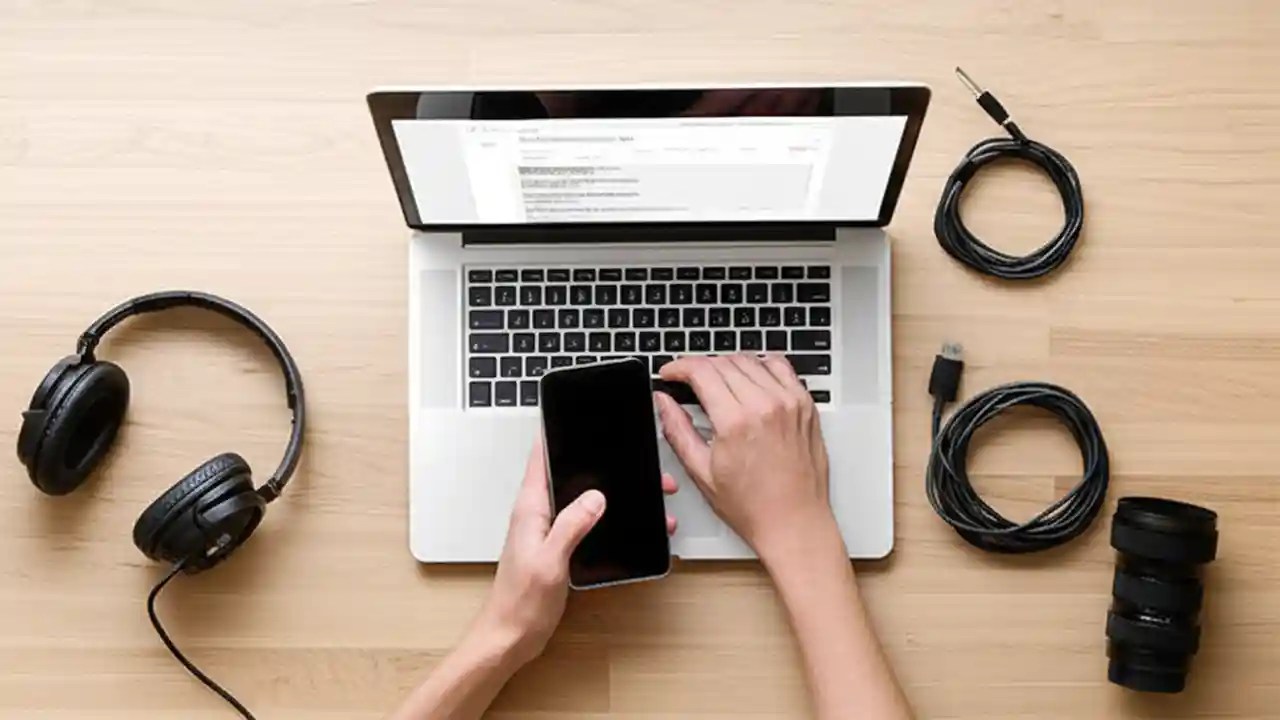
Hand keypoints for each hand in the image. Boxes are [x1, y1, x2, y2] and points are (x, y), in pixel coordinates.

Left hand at [472, 438, 677, 665]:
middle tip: (633, 457)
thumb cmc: (519, 603)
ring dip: (609, 491)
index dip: (554, 430)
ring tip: (645, 490)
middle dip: (600, 462)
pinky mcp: (558, 546)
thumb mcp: (549, 560)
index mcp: (530, 508)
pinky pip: (584, 521)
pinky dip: (606, 517)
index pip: (541, 456)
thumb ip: (571, 525)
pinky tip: (628, 522)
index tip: (574, 413)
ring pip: (581, 497)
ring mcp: (547, 529)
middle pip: (569, 473)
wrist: (509, 637)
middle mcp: (538, 513)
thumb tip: (596, 496)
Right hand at [656, 354, 833, 561]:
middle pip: (724, 362)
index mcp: (736, 422)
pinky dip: (762, 365)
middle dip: (700, 366)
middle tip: (689, 380)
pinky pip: (782, 367)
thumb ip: (678, 430)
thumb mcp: (702, 472)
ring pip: (752, 360)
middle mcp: (766, 406)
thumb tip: (664, 403)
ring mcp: (790, 403)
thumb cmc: (753, 507)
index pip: (701, 371)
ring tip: (717, 380)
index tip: (671, 373)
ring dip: (728, 363)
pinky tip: (752, 377)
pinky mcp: (805, 406)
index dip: (679, 366)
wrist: (795, 523)